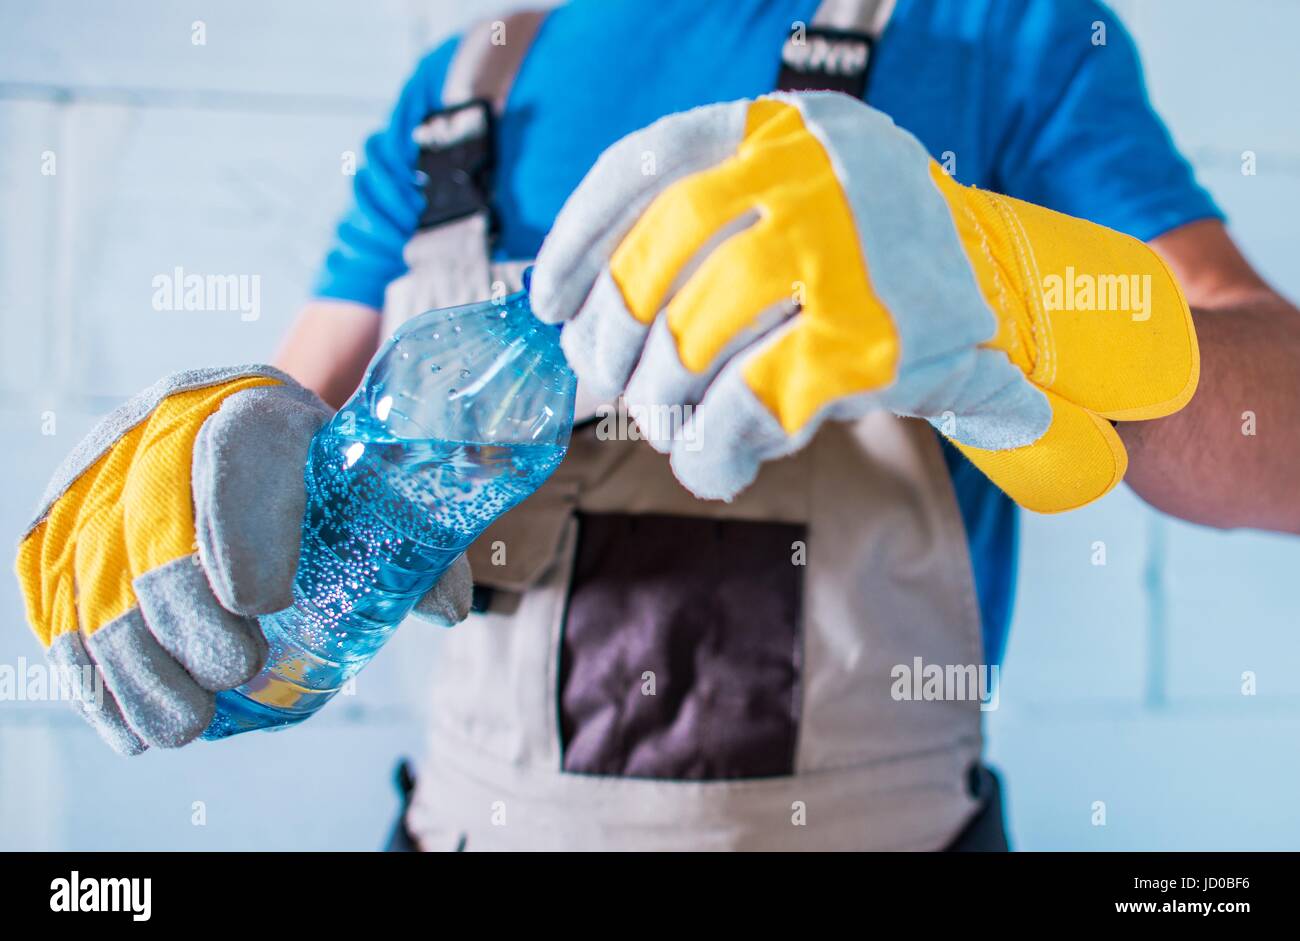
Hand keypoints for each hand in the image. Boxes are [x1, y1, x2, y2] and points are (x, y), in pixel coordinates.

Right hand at [15, 366, 470, 754]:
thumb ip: (413, 539)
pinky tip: (128, 726)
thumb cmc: (318, 470)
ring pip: (93, 574)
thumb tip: (449, 607)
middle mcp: (161, 425)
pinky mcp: (59, 527)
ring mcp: (99, 475)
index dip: (238, 527)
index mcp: (251, 403)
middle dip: (184, 612)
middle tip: (234, 672)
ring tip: (186, 725)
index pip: (233, 450)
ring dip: (134, 663)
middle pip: (152, 522)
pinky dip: (89, 675)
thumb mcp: (368, 482)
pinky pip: (55, 606)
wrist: (244, 433)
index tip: (263, 602)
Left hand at [531, 92, 1197, 510]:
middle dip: (613, 347)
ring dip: (661, 405)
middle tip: (610, 390)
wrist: (1001, 296)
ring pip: (692, 346)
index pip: (647, 166)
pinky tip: (714, 463)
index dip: (579, 240)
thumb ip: (701, 239)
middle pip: (656, 269)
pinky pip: (745, 411)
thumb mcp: (799, 209)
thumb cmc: (871, 261)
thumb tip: (568, 317)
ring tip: (667, 428)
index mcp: (784, 129)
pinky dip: (712, 451)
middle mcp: (814, 176)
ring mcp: (845, 260)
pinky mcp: (866, 352)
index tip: (545, 304)